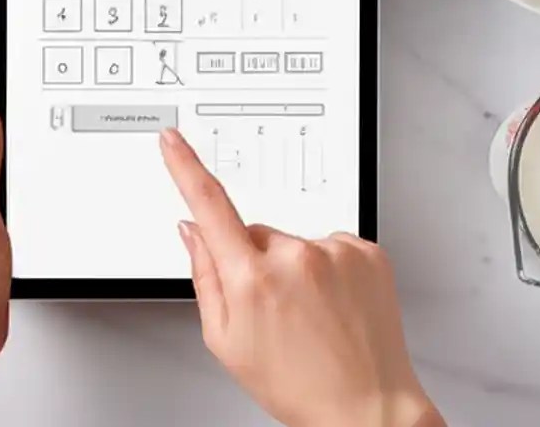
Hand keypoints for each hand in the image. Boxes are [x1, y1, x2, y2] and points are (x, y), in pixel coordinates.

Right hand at [159, 129, 441, 426]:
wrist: (366, 407)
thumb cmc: (297, 384)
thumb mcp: (227, 341)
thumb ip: (204, 278)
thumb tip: (193, 232)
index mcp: (252, 279)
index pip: (208, 205)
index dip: (185, 166)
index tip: (173, 141)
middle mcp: (295, 257)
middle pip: (254, 233)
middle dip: (253, 260)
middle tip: (271, 309)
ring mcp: (334, 252)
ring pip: (293, 241)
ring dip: (294, 267)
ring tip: (309, 314)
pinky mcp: (366, 252)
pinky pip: (329, 245)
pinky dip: (327, 269)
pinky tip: (332, 305)